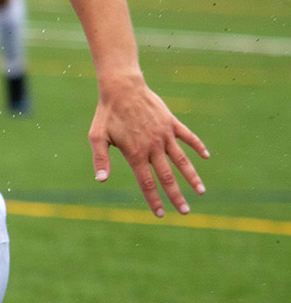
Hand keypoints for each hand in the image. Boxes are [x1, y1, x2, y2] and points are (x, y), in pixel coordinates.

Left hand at [89, 75, 208, 216]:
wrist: (122, 88)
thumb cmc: (106, 114)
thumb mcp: (97, 137)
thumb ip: (100, 159)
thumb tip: (100, 180)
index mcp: (135, 153)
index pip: (146, 183)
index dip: (154, 199)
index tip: (160, 214)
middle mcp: (153, 147)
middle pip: (167, 177)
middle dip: (176, 196)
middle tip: (185, 212)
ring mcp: (164, 134)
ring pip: (182, 160)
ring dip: (192, 177)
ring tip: (201, 192)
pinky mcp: (171, 122)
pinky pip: (188, 137)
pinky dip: (197, 146)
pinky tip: (206, 156)